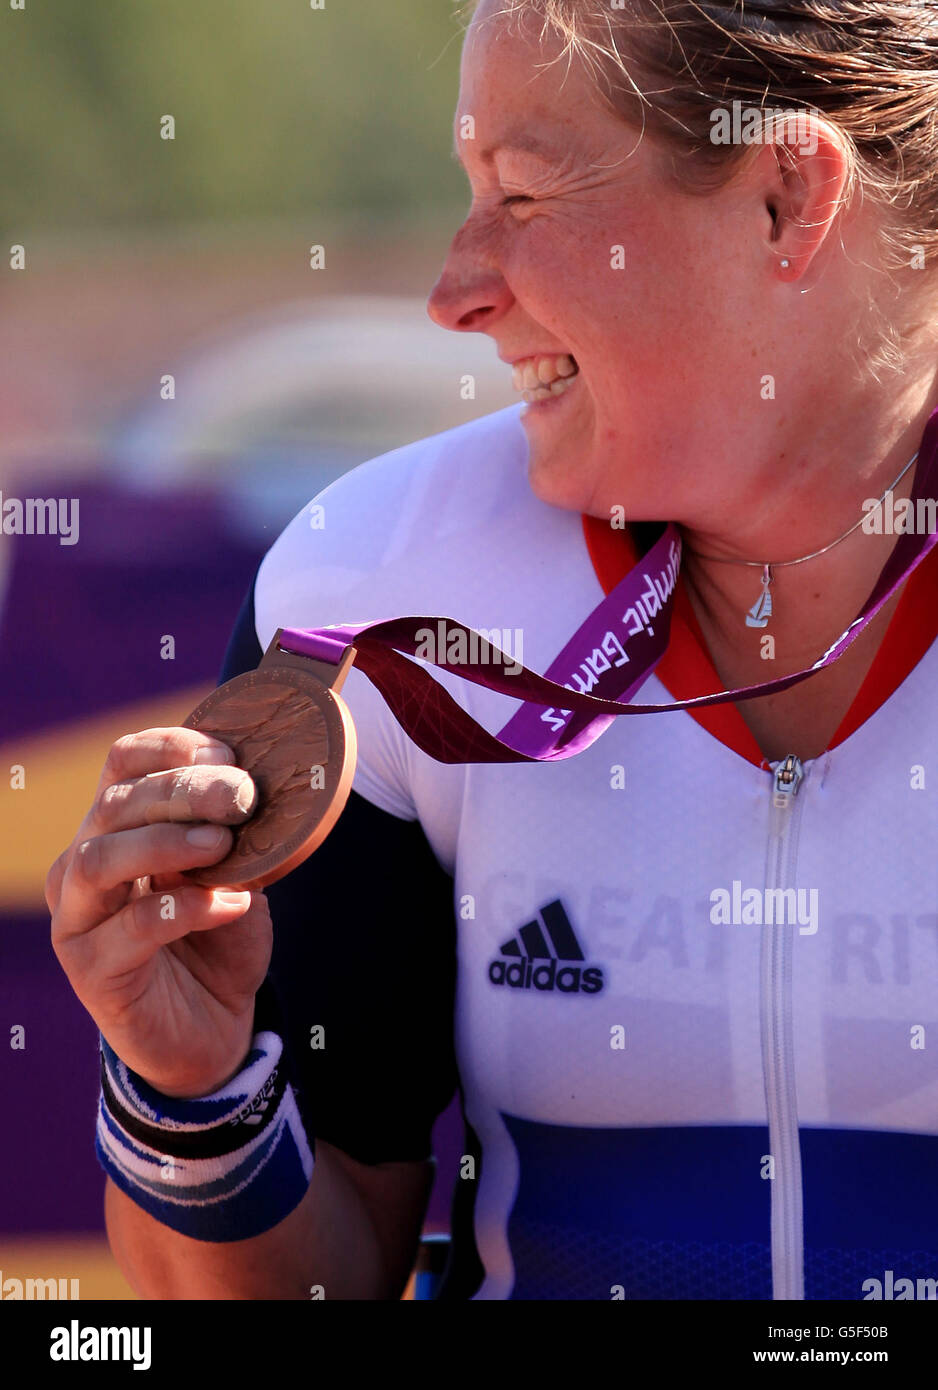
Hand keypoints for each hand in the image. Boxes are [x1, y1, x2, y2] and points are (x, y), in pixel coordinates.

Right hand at [46, 727, 272, 1097]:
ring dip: (165, 842)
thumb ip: (236, 833)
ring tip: (223, 844)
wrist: (214, 1028)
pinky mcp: (91, 971)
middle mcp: (83, 865)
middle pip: (113, 805)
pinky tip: (233, 903)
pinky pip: (131, 928)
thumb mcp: (236, 873)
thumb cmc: (219, 939)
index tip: (228, 754)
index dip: (170, 748)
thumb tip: (261, 785)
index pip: (122, 764)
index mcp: (116, 828)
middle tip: (240, 796)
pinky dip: (186, 908)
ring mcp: (78, 919)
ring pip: (98, 860)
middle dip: (180, 791)